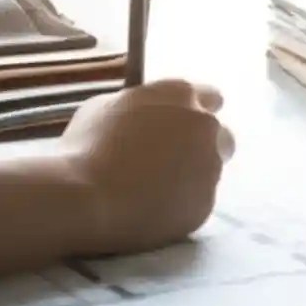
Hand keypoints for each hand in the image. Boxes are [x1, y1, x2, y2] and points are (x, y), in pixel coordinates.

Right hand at [58, 78, 232, 255]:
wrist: (83, 196)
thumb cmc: (85, 146)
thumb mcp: (105, 107)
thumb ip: (140, 105)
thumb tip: (146, 113)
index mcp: (181, 94)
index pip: (211, 98)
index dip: (194, 114)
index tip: (181, 127)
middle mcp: (204, 126)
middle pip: (221, 135)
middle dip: (203, 146)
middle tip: (173, 162)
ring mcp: (209, 166)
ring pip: (210, 171)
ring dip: (191, 177)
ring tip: (152, 190)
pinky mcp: (205, 203)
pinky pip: (198, 202)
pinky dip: (181, 205)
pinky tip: (151, 210)